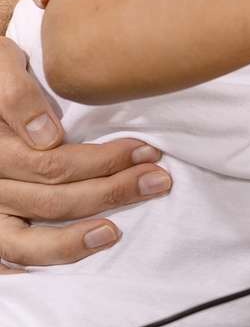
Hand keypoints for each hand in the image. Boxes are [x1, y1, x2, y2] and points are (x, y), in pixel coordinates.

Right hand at [0, 38, 171, 268]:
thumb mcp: (1, 64)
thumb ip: (15, 94)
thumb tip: (47, 136)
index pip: (53, 164)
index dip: (104, 161)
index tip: (148, 150)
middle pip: (50, 200)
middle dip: (110, 192)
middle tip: (157, 180)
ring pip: (23, 241)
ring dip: (73, 242)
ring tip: (114, 234)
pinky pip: (4, 257)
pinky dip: (33, 263)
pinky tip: (69, 258)